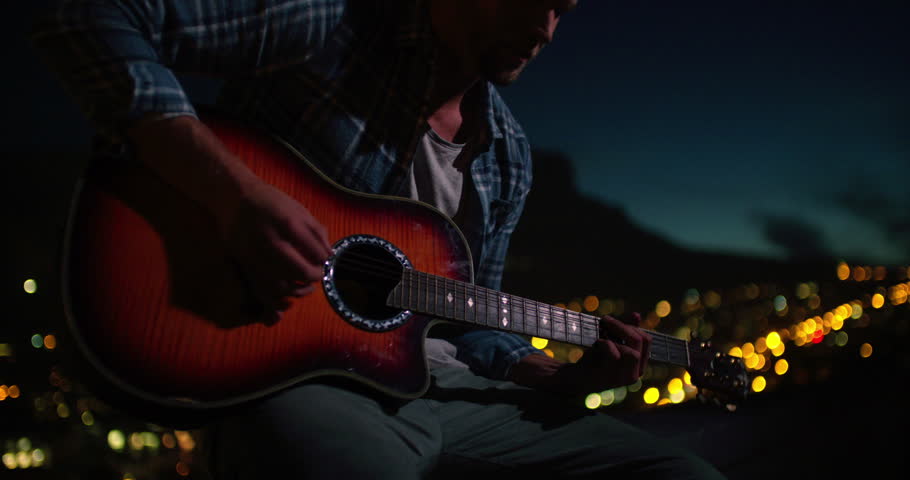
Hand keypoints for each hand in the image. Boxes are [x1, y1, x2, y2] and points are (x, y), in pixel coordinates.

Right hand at [126, 115, 331, 321]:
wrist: (233, 197)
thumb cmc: (270, 201)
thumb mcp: (298, 209)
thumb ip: (316, 231)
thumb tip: (329, 254)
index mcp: (288, 224)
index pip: (315, 252)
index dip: (325, 260)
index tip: (325, 260)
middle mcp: (271, 241)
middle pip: (300, 272)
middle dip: (314, 276)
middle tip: (318, 274)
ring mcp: (255, 255)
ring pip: (282, 285)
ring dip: (298, 289)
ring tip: (305, 284)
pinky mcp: (243, 263)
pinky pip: (263, 287)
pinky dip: (278, 294)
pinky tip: (287, 288)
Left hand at [562, 313, 651, 391]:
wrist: (575, 378)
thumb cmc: (594, 360)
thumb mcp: (611, 342)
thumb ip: (624, 330)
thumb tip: (637, 314)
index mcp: (639, 365)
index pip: (647, 340)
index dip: (632, 326)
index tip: (614, 321)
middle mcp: (635, 374)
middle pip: (640, 342)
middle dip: (622, 327)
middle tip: (605, 320)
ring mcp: (623, 378)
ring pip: (632, 352)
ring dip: (614, 338)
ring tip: (601, 336)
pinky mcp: (611, 379)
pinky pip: (615, 355)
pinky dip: (605, 344)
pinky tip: (596, 345)